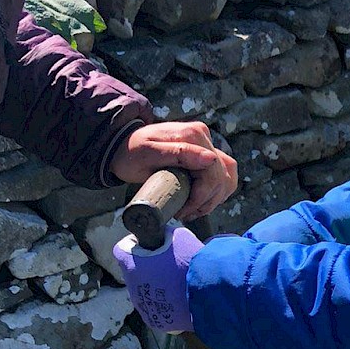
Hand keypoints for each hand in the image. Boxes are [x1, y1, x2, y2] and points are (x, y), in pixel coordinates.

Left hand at [111, 122, 236, 219]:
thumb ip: (179, 153)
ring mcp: (206, 146)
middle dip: (206, 201)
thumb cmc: (131, 152)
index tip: (182, 210)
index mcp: (193, 135)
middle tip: (184, 213)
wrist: (122, 147)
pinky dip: (216, 193)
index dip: (201, 197)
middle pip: (222, 177)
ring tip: (191, 210)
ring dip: (213, 199)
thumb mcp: (148, 153)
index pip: (213, 172)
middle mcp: (204, 138)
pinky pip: (224, 176)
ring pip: (227, 178)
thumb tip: (211, 159)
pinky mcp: (205, 156)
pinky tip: (201, 202)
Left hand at [113, 223, 203, 332]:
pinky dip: (164, 303)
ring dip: (155, 286)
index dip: (134, 244)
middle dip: (147, 267)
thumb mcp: (179, 236)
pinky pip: (156, 309)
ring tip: (176, 282)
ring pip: (144, 292)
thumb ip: (164, 235)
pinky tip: (179, 298)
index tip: (149, 244)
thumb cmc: (191, 262)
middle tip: (168, 263)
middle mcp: (132, 288)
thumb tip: (162, 236)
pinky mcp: (156, 321)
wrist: (209, 294)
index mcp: (131, 265)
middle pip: (133, 272)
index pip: (121, 249)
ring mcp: (143, 307)